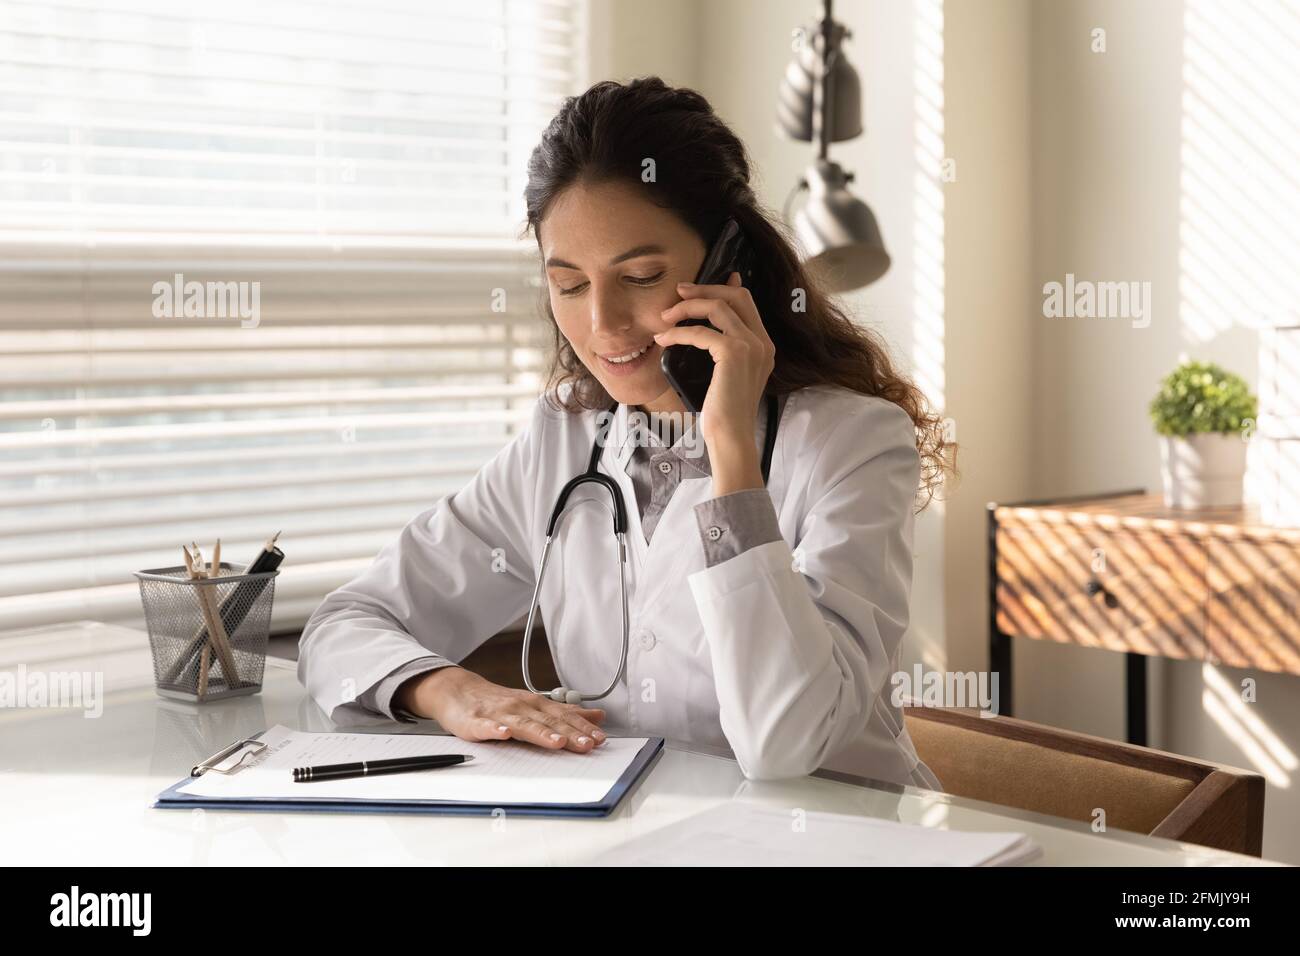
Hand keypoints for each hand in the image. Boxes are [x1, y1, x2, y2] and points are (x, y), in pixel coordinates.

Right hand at [396, 666, 606, 752]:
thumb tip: (597, 716)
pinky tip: (502, 734)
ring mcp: (498, 714)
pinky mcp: (475, 722)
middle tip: (587, 744)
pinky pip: (486, 727)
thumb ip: (564, 713)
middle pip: (548, 722)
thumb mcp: (535, 705)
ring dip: (541, 733)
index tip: (599, 738)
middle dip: (569, 733)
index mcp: (535, 705)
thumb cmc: (499, 702)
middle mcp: (521, 707)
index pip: (563, 717)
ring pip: (522, 724)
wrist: (459, 690)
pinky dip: (494, 730)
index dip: (582, 727)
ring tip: (556, 742)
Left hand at [653, 271, 775, 493]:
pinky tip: (663, 340)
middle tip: (678, 292)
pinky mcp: (733, 353)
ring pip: (718, 306)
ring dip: (687, 307)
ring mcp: (751, 345)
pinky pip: (700, 331)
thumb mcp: (727, 375)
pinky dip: (678, 333)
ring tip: (666, 316)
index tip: (695, 288)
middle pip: (736, 295)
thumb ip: (723, 350)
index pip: (746, 302)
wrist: (732, 436)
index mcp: (764, 345)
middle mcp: (762, 342)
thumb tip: (706, 331)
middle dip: (704, 288)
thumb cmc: (725, 412)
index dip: (722, 287)